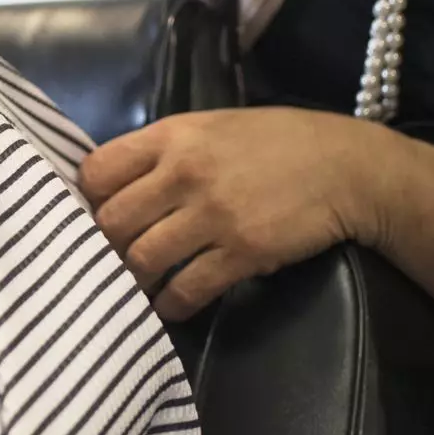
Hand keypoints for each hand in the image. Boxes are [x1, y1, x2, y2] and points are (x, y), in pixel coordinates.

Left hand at [78, 107, 400, 319]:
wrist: (346, 167)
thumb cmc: (274, 142)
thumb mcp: (210, 128)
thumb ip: (162, 151)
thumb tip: (114, 184)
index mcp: (170, 136)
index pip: (97, 170)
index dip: (86, 198)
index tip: (91, 213)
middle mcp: (183, 173)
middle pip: (112, 221)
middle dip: (103, 246)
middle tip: (106, 260)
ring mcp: (213, 214)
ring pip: (142, 258)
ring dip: (133, 280)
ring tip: (134, 287)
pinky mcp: (243, 251)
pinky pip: (188, 288)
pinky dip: (171, 304)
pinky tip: (170, 306)